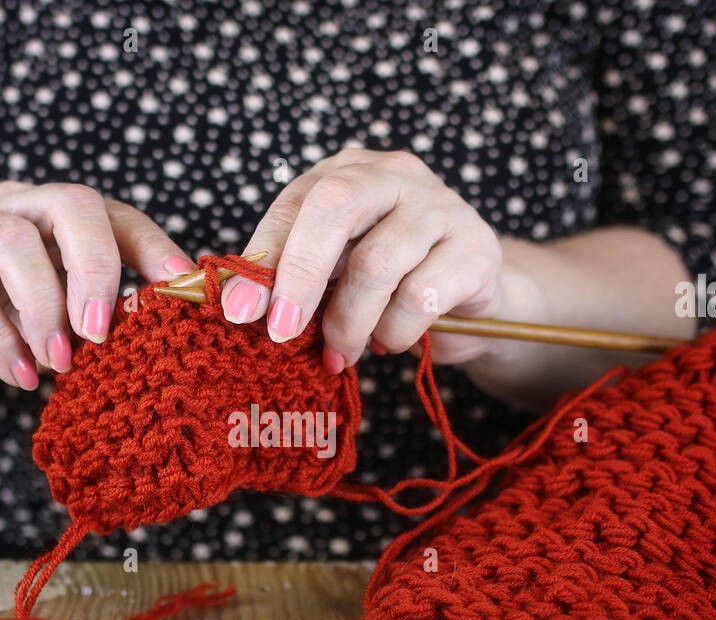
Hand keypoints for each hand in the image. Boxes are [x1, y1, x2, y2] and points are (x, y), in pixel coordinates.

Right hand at [0, 180, 195, 389]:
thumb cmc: (6, 322)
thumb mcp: (61, 318)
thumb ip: (99, 315)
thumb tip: (162, 338)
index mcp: (57, 216)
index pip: (116, 214)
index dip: (152, 244)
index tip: (182, 283)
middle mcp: (14, 207)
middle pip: (68, 204)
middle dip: (96, 266)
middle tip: (101, 329)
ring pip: (11, 242)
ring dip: (44, 308)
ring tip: (59, 363)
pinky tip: (17, 374)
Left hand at [217, 149, 517, 373]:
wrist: (471, 297)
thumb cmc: (388, 282)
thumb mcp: (333, 274)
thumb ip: (290, 278)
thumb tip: (239, 304)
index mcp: (347, 173)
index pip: (295, 203)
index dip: (263, 257)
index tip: (241, 310)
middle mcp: (394, 176)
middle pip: (337, 205)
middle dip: (300, 276)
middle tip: (282, 332)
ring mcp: (441, 206)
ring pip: (377, 264)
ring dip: (350, 322)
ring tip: (343, 351)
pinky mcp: (476, 247)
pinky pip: (420, 298)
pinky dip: (395, 332)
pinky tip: (391, 341)